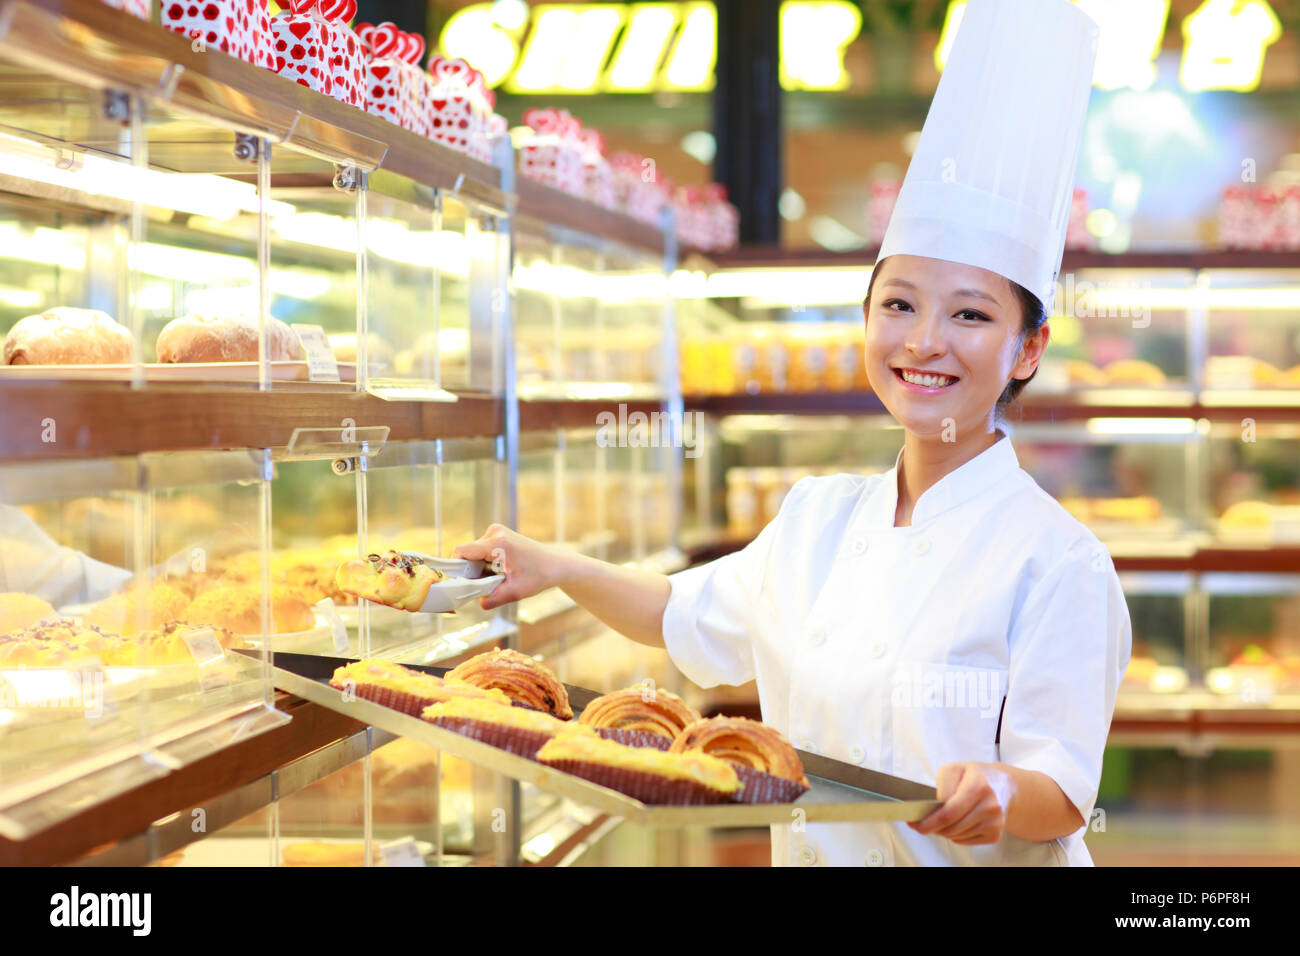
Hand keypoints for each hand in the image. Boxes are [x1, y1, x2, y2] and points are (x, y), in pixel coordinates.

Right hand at [453, 524, 567, 610]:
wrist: (556, 564)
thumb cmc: (540, 575)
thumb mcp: (516, 591)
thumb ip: (494, 599)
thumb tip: (478, 603)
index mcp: (498, 544)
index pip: (462, 551)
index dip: (455, 568)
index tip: (457, 583)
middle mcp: (495, 533)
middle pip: (467, 553)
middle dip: (470, 571)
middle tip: (483, 586)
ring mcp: (497, 531)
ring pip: (473, 552)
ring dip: (478, 568)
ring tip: (496, 579)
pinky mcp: (499, 535)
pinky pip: (481, 550)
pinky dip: (484, 563)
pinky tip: (498, 572)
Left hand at [907, 762, 1011, 845]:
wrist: (1003, 785)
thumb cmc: (974, 776)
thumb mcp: (954, 769)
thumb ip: (942, 786)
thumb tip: (935, 808)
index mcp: (978, 786)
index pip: (948, 813)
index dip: (928, 821)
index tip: (914, 823)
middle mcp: (989, 806)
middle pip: (952, 827)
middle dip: (933, 828)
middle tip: (922, 825)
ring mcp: (995, 822)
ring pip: (958, 836)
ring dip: (944, 831)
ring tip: (941, 820)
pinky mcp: (995, 834)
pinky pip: (967, 841)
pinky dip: (956, 836)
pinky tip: (956, 824)